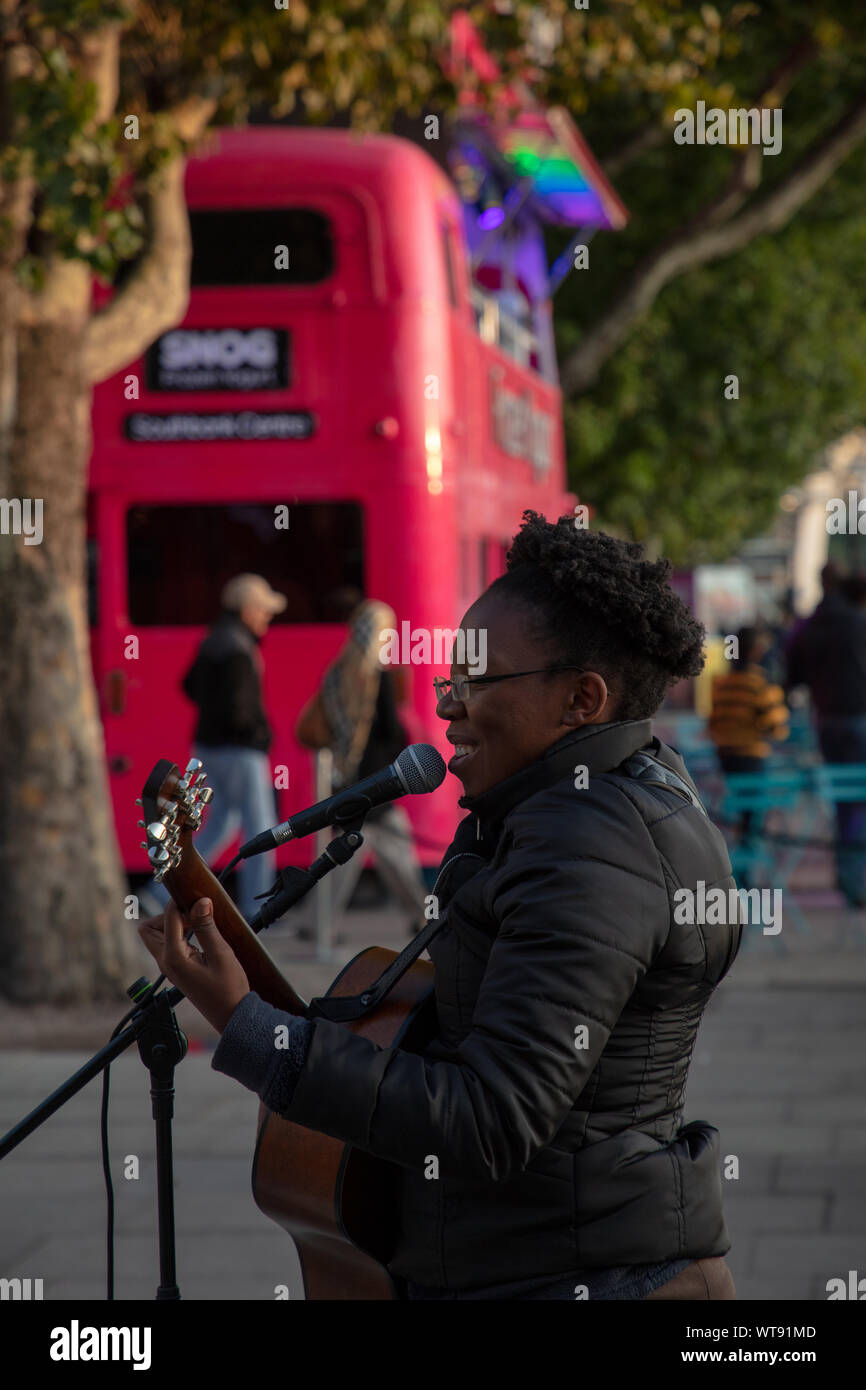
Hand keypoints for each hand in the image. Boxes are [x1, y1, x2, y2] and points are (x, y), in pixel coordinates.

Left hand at [138, 898, 249, 1033]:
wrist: (231, 1015)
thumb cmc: (228, 989)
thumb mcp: (221, 954)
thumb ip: (207, 927)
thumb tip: (200, 901)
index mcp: (174, 957)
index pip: (168, 918)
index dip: (181, 903)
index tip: (199, 898)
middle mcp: (165, 961)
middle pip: (149, 927)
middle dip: (169, 915)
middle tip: (194, 916)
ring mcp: (168, 966)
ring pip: (156, 935)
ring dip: (173, 925)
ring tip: (199, 925)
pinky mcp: (175, 969)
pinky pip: (167, 944)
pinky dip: (179, 934)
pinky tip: (199, 936)